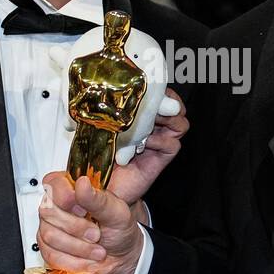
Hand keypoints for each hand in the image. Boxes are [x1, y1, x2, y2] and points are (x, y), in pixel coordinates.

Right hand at [37, 172, 142, 273]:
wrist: (121, 257)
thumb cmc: (119, 230)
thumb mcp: (116, 213)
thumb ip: (98, 199)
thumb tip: (82, 183)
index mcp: (73, 188)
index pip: (54, 183)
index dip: (67, 198)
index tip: (85, 211)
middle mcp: (57, 205)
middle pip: (49, 212)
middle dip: (76, 228)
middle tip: (96, 234)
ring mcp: (50, 226)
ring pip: (50, 235)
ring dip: (79, 248)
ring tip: (98, 250)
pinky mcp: (48, 248)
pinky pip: (51, 255)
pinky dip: (74, 262)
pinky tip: (88, 260)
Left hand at [105, 90, 187, 205]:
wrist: (100, 191)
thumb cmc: (96, 160)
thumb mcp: (94, 132)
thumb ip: (97, 116)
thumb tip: (93, 94)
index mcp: (138, 115)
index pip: (157, 94)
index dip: (157, 86)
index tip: (147, 81)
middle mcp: (152, 126)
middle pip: (174, 104)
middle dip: (166, 98)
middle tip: (153, 99)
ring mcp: (159, 141)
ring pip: (179, 122)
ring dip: (166, 117)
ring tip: (151, 119)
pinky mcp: (162, 157)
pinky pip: (172, 144)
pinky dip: (160, 140)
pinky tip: (145, 142)